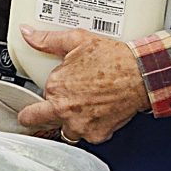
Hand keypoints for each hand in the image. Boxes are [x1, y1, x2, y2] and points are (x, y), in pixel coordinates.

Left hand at [14, 26, 148, 143]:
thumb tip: (28, 34)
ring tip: (81, 108)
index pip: (37, 97)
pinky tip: (98, 113)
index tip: (50, 92)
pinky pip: (87, 135)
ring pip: (65, 131)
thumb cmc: (115, 59)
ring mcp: (81, 125)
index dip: (45, 93)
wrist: (142, 75)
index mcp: (56, 88)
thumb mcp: (78, 40)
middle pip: (40, 121)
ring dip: (69, 122)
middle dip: (39, 117)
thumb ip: (48, 40)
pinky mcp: (97, 135)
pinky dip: (91, 127)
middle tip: (46, 111)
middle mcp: (65, 110)